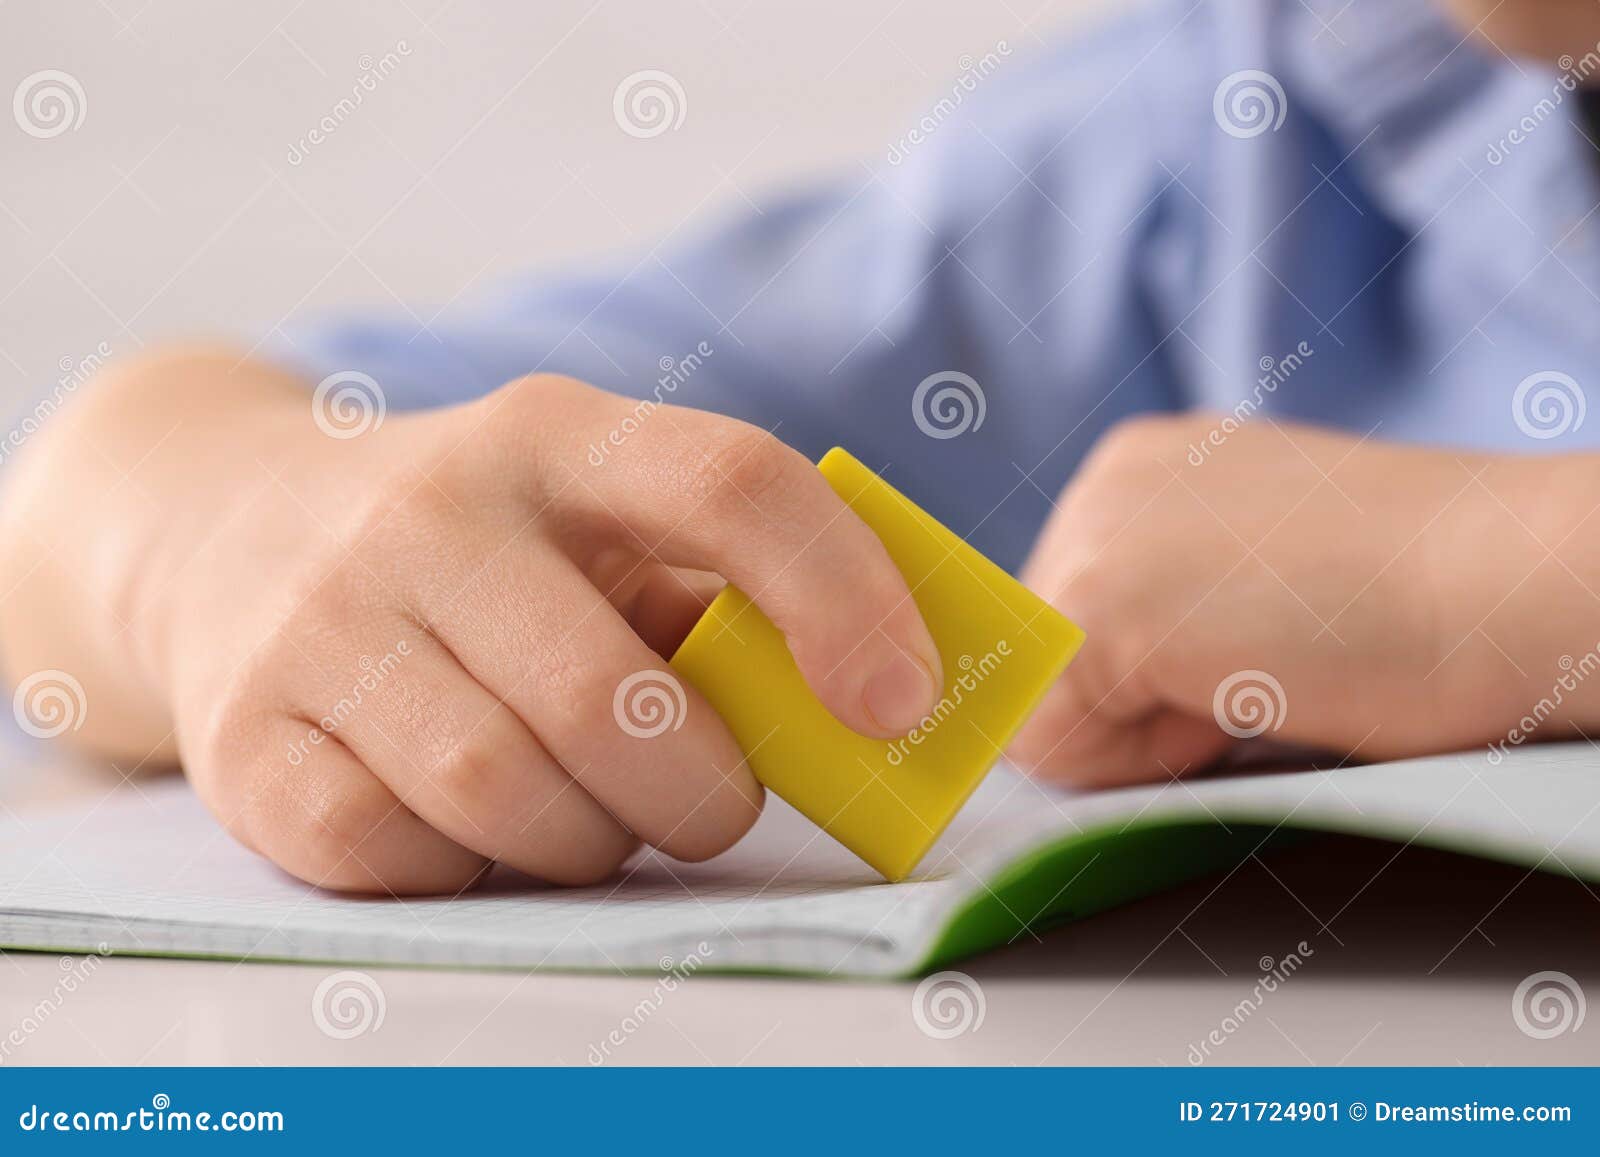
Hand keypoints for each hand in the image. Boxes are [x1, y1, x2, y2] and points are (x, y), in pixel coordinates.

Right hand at [1, 350, 941, 892]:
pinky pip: (396, 854)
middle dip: (701, 794)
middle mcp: (430, 509)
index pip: (730, 484)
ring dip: (589, 840)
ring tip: (592, 815)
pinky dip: (468, 869)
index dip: (840, 598)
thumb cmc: (481, 545)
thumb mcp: (598, 516)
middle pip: (612, 699)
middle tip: (714, 806)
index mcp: (556, 435)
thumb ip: (723, 592)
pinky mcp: (243, 737)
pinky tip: (470, 825)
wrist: (227, 527)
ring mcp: (320, 621)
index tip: (899, 705)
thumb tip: (875, 713)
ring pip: (505, 791)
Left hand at [1008, 413, 1599, 785]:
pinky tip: (1244, 696)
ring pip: (1043, 712)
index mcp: (1144, 474)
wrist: (1517, 581)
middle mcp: (1101, 484)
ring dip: (1145, 734)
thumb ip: (1169, 609)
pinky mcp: (1094, 601)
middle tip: (1264, 669)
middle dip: (1135, 710)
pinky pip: (1055, 741)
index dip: (1147, 687)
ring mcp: (1089, 532)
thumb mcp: (1257, 579)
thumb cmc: (1428, 602)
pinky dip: (1145, 757)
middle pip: (1045, 669)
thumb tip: (1100, 695)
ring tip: (1262, 675)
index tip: (1249, 660)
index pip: (1069, 629)